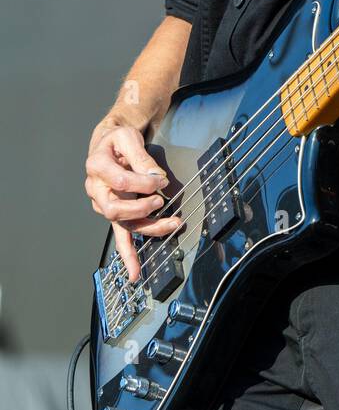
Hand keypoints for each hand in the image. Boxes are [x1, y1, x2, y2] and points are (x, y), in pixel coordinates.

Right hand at [85, 119, 181, 281]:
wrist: (108, 142)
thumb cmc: (117, 139)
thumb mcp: (128, 137)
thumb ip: (140, 156)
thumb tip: (156, 176)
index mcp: (97, 167)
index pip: (120, 180)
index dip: (143, 181)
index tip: (161, 179)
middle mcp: (96, 189)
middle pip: (115, 208)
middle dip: (140, 208)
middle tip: (160, 199)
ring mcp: (104, 204)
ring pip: (123, 224)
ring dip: (148, 227)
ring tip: (172, 224)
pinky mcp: (115, 213)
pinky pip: (121, 236)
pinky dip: (128, 255)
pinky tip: (135, 272)